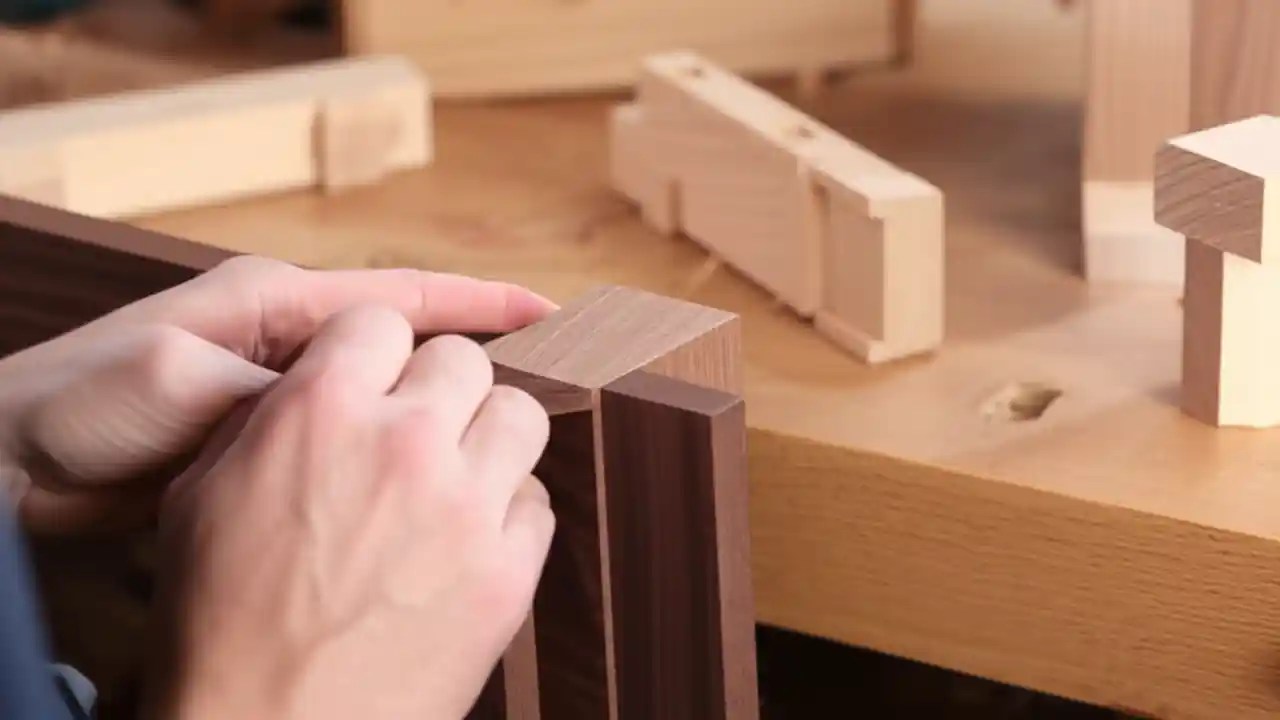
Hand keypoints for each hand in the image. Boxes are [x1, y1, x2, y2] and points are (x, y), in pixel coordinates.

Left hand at [0, 256, 554, 532]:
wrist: (15, 458)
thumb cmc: (85, 401)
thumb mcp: (180, 380)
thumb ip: (269, 387)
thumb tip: (345, 410)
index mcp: (278, 307)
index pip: (402, 296)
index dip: (479, 304)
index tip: (546, 313)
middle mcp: (289, 344)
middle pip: (405, 346)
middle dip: (469, 365)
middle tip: (534, 395)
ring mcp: (281, 396)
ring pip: (383, 402)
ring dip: (431, 417)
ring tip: (493, 446)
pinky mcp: (267, 444)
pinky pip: (349, 447)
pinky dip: (387, 459)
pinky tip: (416, 486)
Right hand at [145, 307, 552, 719]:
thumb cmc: (218, 624)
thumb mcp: (200, 495)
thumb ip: (268, 420)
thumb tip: (318, 385)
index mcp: (320, 410)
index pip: (382, 320)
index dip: (375, 352)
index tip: (376, 380)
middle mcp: (405, 442)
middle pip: (464, 360)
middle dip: (437, 390)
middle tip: (416, 434)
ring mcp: (467, 507)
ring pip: (520, 416)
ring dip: (488, 438)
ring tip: (455, 477)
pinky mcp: (509, 572)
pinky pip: (538, 503)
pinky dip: (509, 515)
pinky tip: (468, 543)